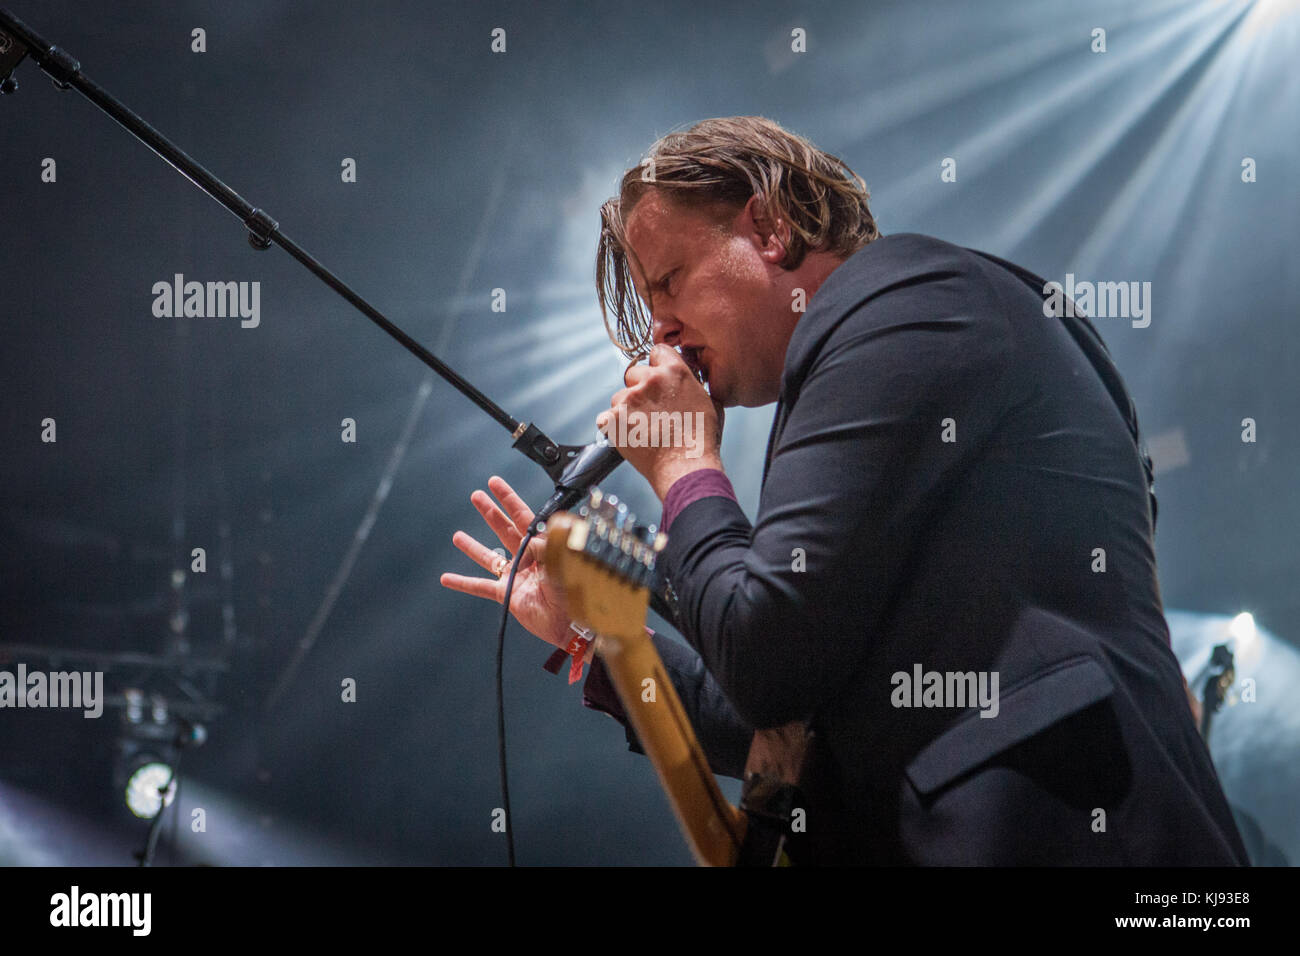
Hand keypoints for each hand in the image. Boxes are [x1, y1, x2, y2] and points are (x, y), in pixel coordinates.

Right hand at [439, 476, 571, 648]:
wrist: (572, 624)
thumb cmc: (576, 592)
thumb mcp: (566, 561)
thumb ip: (554, 541)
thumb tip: (551, 520)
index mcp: (543, 545)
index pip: (523, 516)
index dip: (508, 499)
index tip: (495, 483)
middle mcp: (528, 558)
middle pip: (504, 530)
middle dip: (490, 512)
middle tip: (476, 496)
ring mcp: (516, 576)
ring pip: (490, 556)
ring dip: (473, 546)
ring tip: (457, 536)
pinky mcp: (507, 595)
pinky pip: (481, 586)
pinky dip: (463, 582)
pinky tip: (447, 578)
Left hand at [596, 344, 724, 500]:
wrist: (686, 468)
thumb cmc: (701, 440)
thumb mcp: (710, 403)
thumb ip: (694, 385)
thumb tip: (689, 382)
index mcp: (674, 372)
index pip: (657, 352)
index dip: (657, 366)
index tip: (658, 379)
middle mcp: (650, 380)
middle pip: (633, 373)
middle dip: (639, 388)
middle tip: (651, 411)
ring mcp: (629, 399)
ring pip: (619, 397)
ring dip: (627, 409)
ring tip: (643, 430)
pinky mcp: (614, 419)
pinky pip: (605, 418)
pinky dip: (613, 427)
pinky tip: (629, 437)